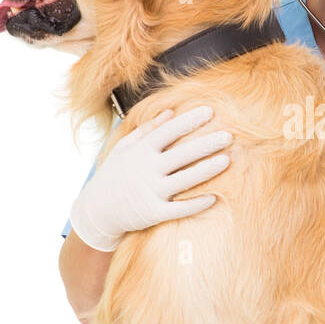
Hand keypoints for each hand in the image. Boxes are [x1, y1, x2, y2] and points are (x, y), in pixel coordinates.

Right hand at [69, 106, 231, 251]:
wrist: (95, 211)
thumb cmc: (113, 175)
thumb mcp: (124, 148)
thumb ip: (147, 130)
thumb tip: (170, 112)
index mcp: (140, 151)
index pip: (169, 132)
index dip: (189, 120)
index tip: (210, 111)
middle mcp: (146, 169)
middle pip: (182, 154)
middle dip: (206, 144)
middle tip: (229, 135)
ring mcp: (150, 191)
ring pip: (185, 179)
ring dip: (207, 170)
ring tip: (227, 160)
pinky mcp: (153, 212)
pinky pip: (179, 208)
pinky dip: (196, 204)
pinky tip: (214, 197)